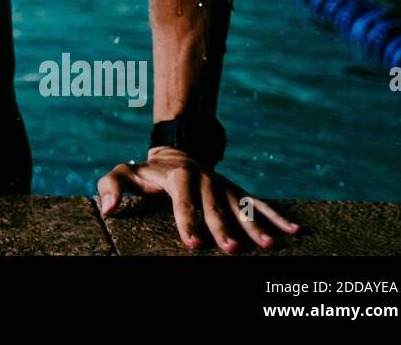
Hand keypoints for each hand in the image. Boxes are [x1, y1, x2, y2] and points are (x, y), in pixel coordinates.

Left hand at [96, 146, 299, 251]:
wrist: (175, 151)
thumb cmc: (146, 172)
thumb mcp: (124, 172)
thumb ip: (111, 186)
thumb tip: (107, 209)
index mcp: (178, 176)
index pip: (182, 199)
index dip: (187, 220)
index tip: (192, 242)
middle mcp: (204, 179)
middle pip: (215, 206)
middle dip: (223, 228)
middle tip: (231, 250)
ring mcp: (223, 184)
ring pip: (240, 205)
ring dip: (255, 225)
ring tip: (268, 245)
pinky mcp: (236, 189)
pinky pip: (258, 202)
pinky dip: (276, 216)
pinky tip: (293, 230)